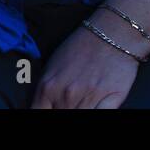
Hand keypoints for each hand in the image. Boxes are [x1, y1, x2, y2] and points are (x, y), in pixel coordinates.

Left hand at [30, 14, 145, 108]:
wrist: (111, 33)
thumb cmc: (81, 46)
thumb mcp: (52, 65)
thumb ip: (46, 90)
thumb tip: (43, 106)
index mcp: (48, 86)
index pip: (38, 112)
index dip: (45, 111)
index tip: (51, 107)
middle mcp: (66, 95)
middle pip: (60, 115)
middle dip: (63, 109)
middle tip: (70, 99)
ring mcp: (88, 98)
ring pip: (79, 116)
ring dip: (80, 109)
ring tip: (82, 98)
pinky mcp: (111, 101)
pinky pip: (100, 115)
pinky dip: (96, 112)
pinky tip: (95, 104)